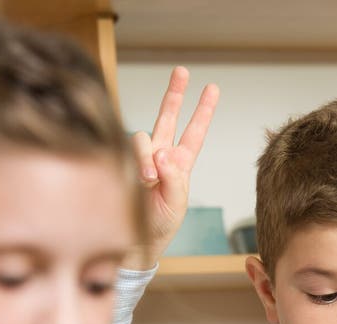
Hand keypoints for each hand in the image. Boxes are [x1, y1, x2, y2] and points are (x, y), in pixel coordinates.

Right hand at [126, 66, 219, 268]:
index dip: (203, 111)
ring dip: (147, 157)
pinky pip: (128, 152)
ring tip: (149, 180)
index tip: (212, 88)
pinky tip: (140, 180)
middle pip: (168, 117)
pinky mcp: (124, 162)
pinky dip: (136, 165)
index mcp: (181, 164)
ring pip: (143, 137)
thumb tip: (163, 153)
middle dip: (175, 93)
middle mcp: (161, 155)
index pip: (194, 133)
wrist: (136, 240)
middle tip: (183, 71)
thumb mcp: (177, 203)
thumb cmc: (161, 224)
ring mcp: (140, 157)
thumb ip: (174, 178)